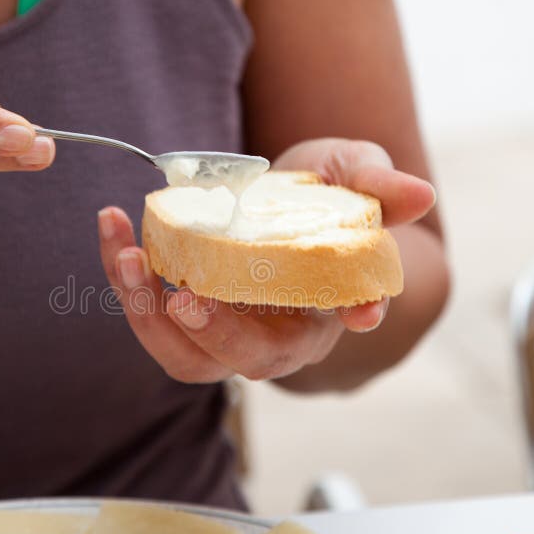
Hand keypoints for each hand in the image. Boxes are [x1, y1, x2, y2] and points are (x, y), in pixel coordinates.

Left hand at [98, 138, 435, 382]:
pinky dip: (126, 277)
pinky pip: (150, 314)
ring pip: (186, 354)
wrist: (272, 192)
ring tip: (130, 256)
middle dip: (216, 335)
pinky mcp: (182, 308)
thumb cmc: (319, 191)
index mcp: (324, 306)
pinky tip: (115, 226)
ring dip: (148, 314)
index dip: (352, 318)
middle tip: (184, 299)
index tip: (360, 313)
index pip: (345, 322)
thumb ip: (376, 184)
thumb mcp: (350, 174)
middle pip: (249, 358)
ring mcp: (225, 326)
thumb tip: (419, 194)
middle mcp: (275, 331)